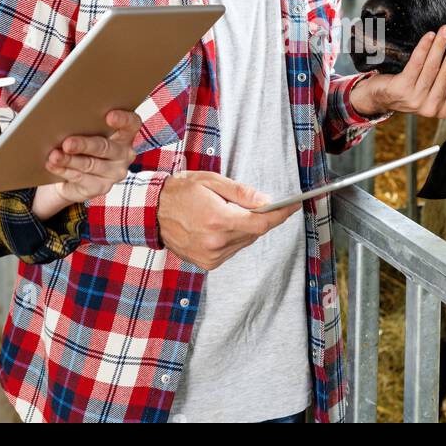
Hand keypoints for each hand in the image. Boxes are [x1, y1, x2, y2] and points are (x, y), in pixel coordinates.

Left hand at [35, 109, 140, 213]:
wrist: (70, 178)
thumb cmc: (79, 147)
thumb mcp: (84, 133)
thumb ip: (83, 126)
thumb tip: (64, 121)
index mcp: (124, 135)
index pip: (132, 124)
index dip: (123, 119)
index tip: (109, 116)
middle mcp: (124, 154)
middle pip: (105, 147)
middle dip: (84, 145)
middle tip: (67, 143)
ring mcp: (114, 173)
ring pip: (90, 164)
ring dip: (69, 160)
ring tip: (54, 156)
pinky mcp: (101, 188)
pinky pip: (81, 178)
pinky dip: (64, 171)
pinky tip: (53, 166)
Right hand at [156, 171, 301, 269]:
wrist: (151, 211)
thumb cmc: (180, 191)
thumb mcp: (211, 181)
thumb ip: (241, 193)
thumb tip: (266, 202)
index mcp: (218, 219)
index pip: (261, 223)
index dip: (280, 215)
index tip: (294, 206)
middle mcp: (216, 242)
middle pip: (254, 233)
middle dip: (257, 218)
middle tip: (247, 203)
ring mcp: (211, 256)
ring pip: (243, 242)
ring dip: (243, 228)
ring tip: (223, 213)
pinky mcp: (206, 263)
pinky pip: (231, 250)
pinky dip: (231, 238)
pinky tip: (216, 226)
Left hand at [350, 24, 445, 123]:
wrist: (381, 98)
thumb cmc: (412, 94)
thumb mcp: (433, 105)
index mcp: (443, 110)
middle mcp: (430, 108)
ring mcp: (414, 99)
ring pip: (432, 68)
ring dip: (441, 46)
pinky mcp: (401, 88)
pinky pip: (415, 63)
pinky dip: (423, 47)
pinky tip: (430, 35)